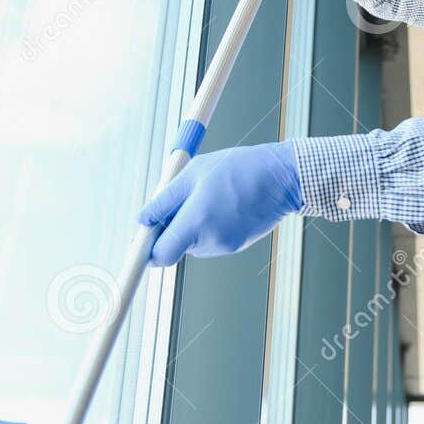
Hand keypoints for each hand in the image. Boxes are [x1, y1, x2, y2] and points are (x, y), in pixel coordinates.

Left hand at [139, 142, 302, 266]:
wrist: (282, 178)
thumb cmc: (239, 168)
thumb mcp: (193, 173)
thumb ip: (164, 199)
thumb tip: (143, 218)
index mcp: (197, 221)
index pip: (160, 255)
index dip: (147, 249)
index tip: (141, 240)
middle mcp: (211, 241)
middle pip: (174, 248)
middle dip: (170, 228)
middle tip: (178, 199)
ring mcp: (226, 247)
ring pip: (191, 244)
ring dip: (190, 225)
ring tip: (207, 195)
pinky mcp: (236, 246)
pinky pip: (209, 241)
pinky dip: (207, 226)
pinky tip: (221, 203)